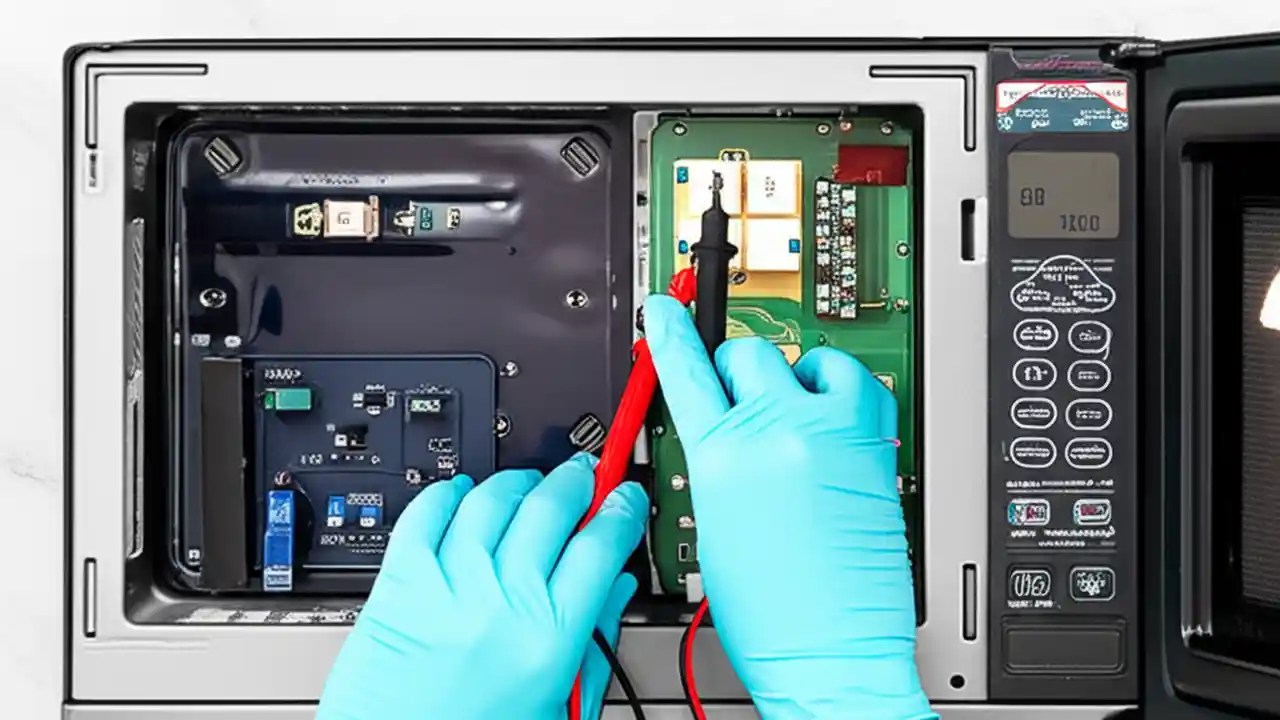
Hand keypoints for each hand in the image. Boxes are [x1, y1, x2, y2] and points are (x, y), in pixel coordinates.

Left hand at [317, 453, 648, 719]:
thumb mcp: (561, 707)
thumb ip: (595, 643)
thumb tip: (615, 591)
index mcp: (551, 637)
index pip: (601, 544)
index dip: (620, 508)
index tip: (624, 496)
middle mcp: (502, 602)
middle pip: (550, 507)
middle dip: (576, 479)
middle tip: (584, 474)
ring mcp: (449, 587)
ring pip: (492, 500)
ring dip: (517, 482)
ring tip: (526, 484)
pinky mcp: (400, 585)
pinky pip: (425, 515)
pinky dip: (447, 494)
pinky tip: (460, 494)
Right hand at [645, 295, 934, 719]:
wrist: (831, 651)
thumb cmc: (769, 614)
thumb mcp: (711, 527)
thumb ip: (714, 462)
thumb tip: (720, 426)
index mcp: (720, 459)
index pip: (684, 369)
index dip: (671, 331)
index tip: (668, 308)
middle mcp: (774, 434)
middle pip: (742, 357)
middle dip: (733, 374)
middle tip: (738, 400)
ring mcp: (828, 433)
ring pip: (800, 359)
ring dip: (789, 378)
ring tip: (793, 413)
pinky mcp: (871, 443)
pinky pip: (853, 380)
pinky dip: (838, 385)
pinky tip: (829, 411)